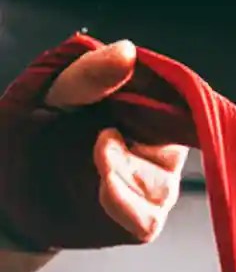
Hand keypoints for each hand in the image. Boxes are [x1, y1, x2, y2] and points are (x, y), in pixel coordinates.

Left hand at [44, 40, 187, 241]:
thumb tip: (127, 51)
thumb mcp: (48, 93)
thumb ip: (86, 75)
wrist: (2, 187)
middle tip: (105, 135)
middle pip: (179, 144)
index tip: (139, 102)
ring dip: (125, 168)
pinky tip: (102, 186)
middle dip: (144, 140)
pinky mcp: (140, 219)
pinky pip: (149, 215)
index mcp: (144, 110)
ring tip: (95, 157)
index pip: (182, 102)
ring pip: (162, 181)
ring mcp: (152, 186)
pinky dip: (125, 201)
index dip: (171, 103)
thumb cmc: (28, 134)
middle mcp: (157, 147)